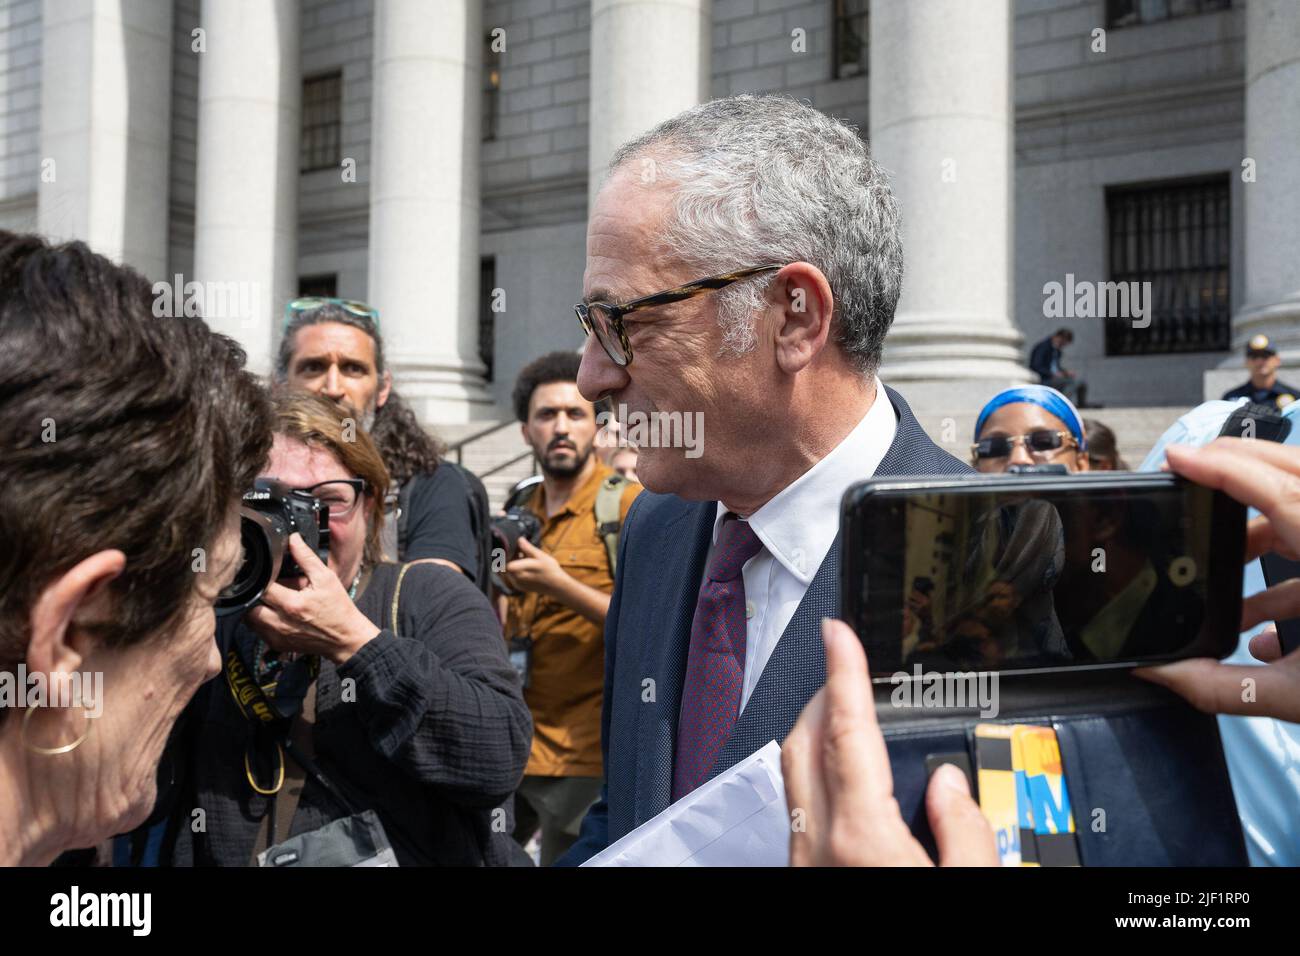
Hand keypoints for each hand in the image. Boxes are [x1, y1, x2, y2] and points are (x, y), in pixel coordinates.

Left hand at [245, 534, 379, 665]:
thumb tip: (293, 539)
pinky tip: (275, 614)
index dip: (262, 577)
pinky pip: (258, 631)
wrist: (346, 638)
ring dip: (256, 608)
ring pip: (250, 620)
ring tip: (271, 600)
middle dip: (255, 594)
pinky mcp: (278, 645)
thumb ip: (306, 558)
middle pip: (249, 606)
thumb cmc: (338, 608)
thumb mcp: (326, 578)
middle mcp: (281, 623)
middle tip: (267, 588)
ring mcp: (278, 636)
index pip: (261, 587)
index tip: (267, 573)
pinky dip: (261, 621)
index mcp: (292, 604)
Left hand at [502, 538, 566, 597]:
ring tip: (523, 558)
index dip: (502, 554)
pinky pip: (511, 576)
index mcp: (519, 569)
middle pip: (504, 565)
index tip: (507, 548)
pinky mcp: (519, 586)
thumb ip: (527, 548)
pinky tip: (525, 565)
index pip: (502, 561)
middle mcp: (515, 578)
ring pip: (507, 571)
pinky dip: (515, 569)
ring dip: (512, 563)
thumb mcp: (540, 555)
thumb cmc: (550, 569)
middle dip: (509, 557)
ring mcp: (516, 584)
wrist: (557, 586)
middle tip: (519, 551)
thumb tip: (519, 539)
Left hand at [782, 618, 998, 866]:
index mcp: (862, 840)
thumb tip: (949, 786)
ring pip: (795, 778)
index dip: (842, 671)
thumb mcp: (973, 887)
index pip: (846, 732)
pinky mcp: (803, 876)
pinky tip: (851, 785)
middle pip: (804, 744)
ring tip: (854, 719)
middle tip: (848, 670)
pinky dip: (821, 781)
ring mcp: (803, 864)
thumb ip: (965, 832)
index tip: (837, 631)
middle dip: (824, 696)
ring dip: (819, 739)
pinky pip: (802, 813)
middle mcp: (817, 848)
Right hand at [1136, 438, 1299, 721]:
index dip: (1221, 468)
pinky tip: (1262, 627)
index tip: (1176, 458)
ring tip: (1219, 560)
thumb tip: (1163, 674)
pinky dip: (1285, 567)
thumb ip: (1224, 687)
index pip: (1275, 491)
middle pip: (1293, 472)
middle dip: (1233, 465)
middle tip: (1187, 473)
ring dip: (1257, 525)